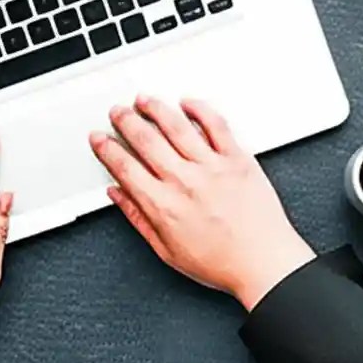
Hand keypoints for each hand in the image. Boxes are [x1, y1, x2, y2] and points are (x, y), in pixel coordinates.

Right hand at [90, 97, 316, 310]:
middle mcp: (184, 181)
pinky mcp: (237, 158)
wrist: (263, 263)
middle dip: (125, 121)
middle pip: (145, 139)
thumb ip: (138, 218)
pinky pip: (216, 124)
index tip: (99, 138)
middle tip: (118, 112)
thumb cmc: (221, 261)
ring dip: (155, 108)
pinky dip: (199, 109)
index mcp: (163, 205)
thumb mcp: (167, 250)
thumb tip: (117, 194)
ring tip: (144, 100)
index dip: (106, 148)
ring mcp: (212, 166)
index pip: (124, 166)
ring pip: (176, 125)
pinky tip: (188, 104)